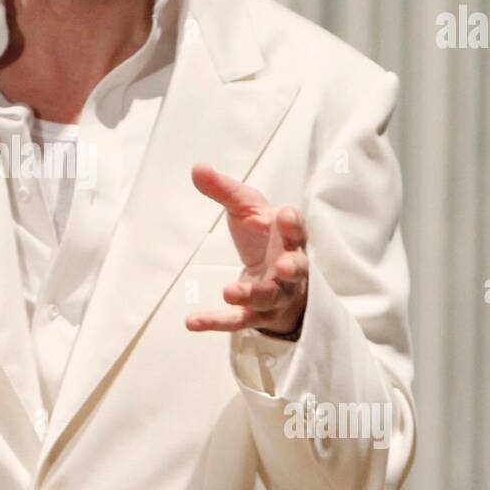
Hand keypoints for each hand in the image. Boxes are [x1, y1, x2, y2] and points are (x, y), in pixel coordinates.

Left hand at [185, 163, 308, 337]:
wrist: (275, 276)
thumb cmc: (264, 235)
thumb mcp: (246, 209)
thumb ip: (225, 191)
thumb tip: (197, 168)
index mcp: (289, 238)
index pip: (297, 230)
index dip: (293, 224)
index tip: (285, 215)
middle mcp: (289, 268)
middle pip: (297, 269)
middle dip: (293, 267)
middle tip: (285, 265)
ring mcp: (276, 294)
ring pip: (269, 298)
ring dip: (251, 295)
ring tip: (229, 291)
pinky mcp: (257, 315)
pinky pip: (238, 320)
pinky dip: (215, 321)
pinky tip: (191, 321)